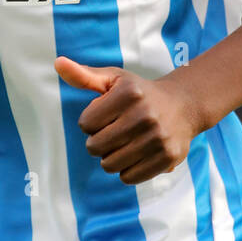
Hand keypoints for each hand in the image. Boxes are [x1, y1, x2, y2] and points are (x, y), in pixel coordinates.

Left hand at [54, 56, 199, 185]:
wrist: (183, 106)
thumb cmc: (139, 93)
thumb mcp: (114, 80)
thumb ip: (84, 75)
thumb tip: (58, 63)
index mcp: (129, 93)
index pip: (85, 124)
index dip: (91, 122)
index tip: (106, 116)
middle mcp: (145, 115)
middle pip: (95, 147)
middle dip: (98, 142)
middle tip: (113, 132)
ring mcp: (158, 138)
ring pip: (109, 165)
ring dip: (111, 158)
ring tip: (125, 144)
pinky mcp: (167, 158)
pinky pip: (129, 178)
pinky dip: (127, 171)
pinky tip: (137, 155)